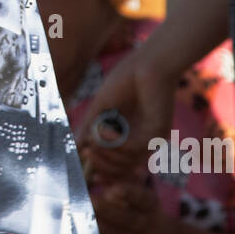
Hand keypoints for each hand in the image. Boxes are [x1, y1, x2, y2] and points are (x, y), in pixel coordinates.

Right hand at [73, 49, 179, 186]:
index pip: (117, 164)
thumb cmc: (126, 79)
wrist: (148, 63)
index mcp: (129, 134)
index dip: (103, 171)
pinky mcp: (157, 133)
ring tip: (94, 137)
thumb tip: (77, 145)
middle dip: (101, 164)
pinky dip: (116, 143)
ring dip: (107, 153)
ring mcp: (150, 138)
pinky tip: (106, 129)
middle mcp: (141, 140)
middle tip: (87, 153)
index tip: (88, 171)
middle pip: (121, 168)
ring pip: (126, 162)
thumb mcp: (101, 106)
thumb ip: (89, 126)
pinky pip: (133, 149)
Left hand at [91, 180, 176, 233]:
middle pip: (128, 219)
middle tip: (88, 199)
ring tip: (82, 216)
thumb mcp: (136, 195)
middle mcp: (149, 226)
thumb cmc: (139, 212)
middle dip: (107, 209)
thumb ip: (117, 182)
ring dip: (99, 226)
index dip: (129, 193)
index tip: (113, 189)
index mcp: (151, 206)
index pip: (142, 199)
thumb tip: (96, 177)